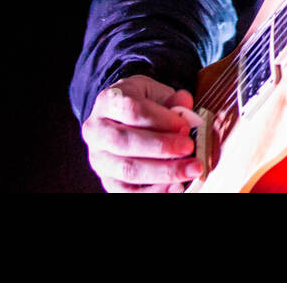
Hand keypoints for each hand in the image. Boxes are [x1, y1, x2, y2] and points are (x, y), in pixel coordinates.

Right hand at [81, 74, 204, 191]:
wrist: (123, 120)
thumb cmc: (143, 106)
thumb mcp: (156, 94)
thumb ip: (172, 100)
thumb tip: (184, 103)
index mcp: (108, 100)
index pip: (131, 109)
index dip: (160, 119)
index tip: (185, 126)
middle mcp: (97, 129)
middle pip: (126, 141)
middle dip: (162, 147)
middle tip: (189, 148)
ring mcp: (99, 157)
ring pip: (127, 169)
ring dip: (163, 171)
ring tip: (189, 169)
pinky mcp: (107, 180)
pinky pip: (128, 192)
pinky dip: (155, 191)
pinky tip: (176, 185)